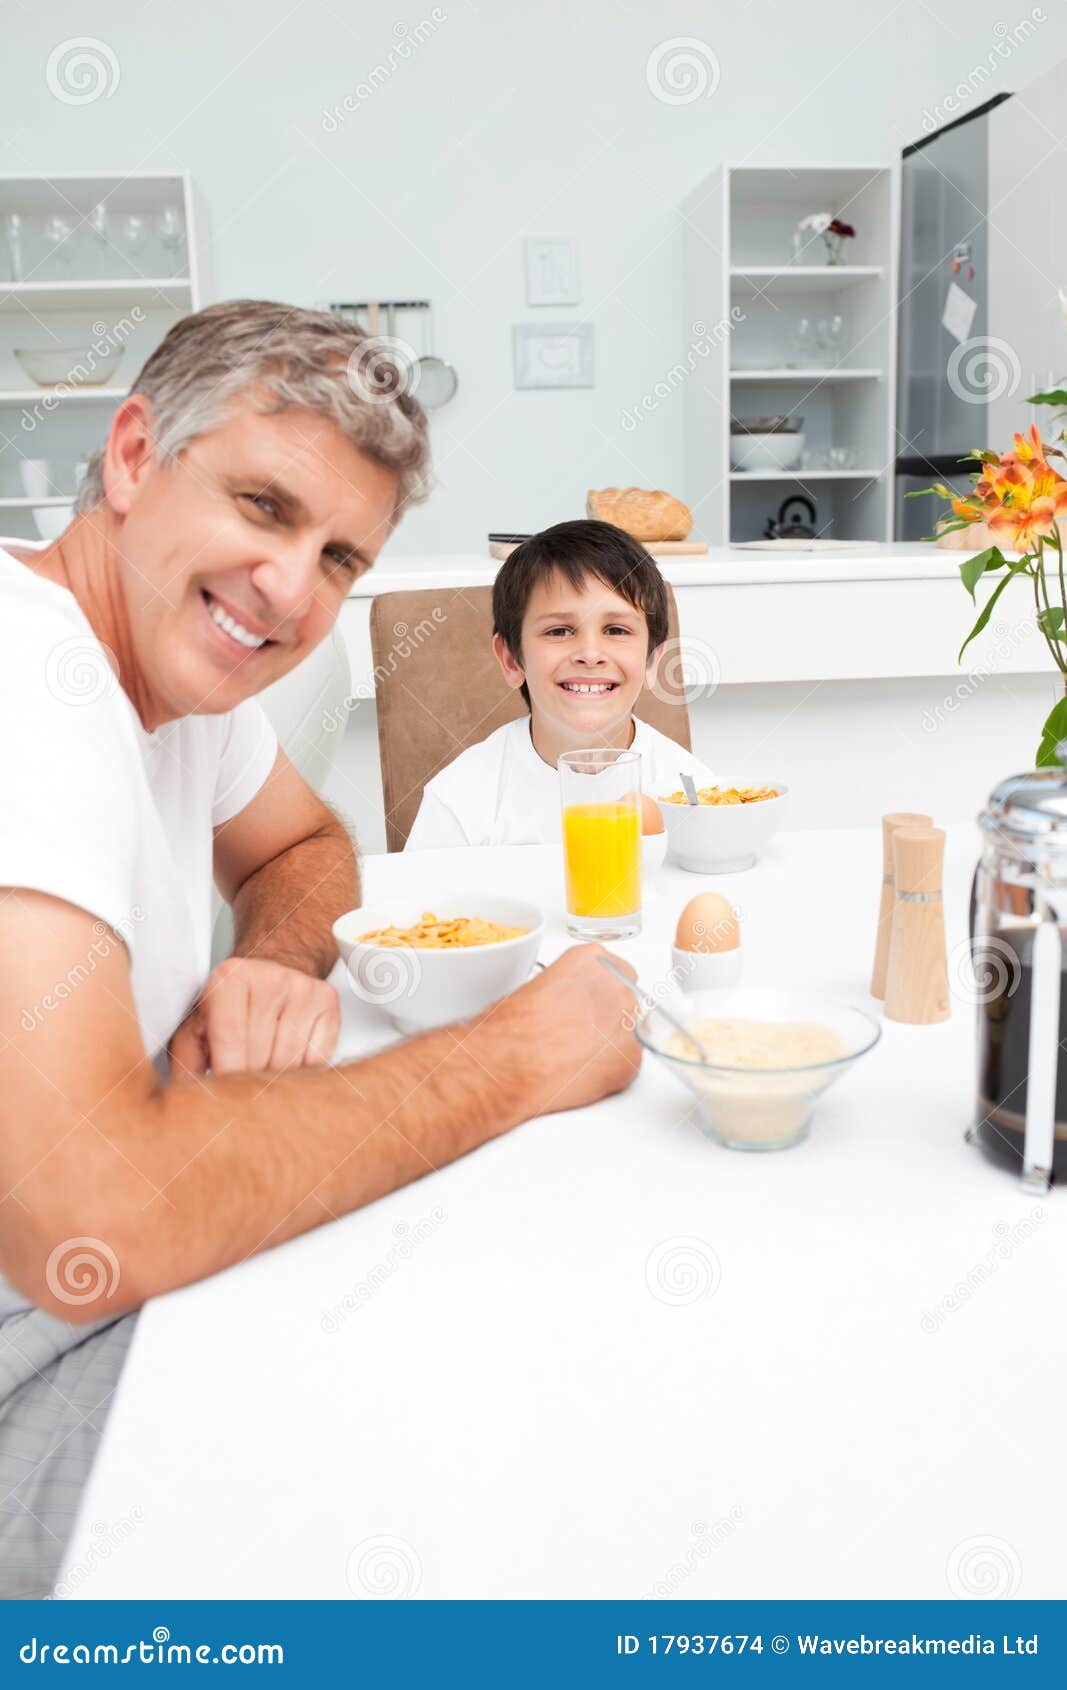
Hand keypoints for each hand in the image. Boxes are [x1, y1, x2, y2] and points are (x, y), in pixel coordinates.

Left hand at [168, 957, 339, 1079]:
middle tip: (243, 1091)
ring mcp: (303, 988)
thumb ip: (186, 1061)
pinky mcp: (328, 1000)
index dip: (228, 1073)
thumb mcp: (199, 1025)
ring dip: (275, 1079)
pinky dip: (302, 1070)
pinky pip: (317, 1056)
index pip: (231, 1037)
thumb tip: (181, 1099)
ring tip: (262, 1074)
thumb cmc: (232, 1004)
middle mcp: (269, 977)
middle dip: (250, 1082)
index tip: (225, 1096)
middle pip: (261, 1053)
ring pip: (290, 1060)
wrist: (272, 969)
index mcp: (230, 978)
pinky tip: (286, 1060)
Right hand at [483, 943, 640, 1117]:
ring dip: (608, 1043)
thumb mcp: (531, 989)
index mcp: (591, 959)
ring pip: (628, 1031)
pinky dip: (610, 1072)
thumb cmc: (510, 1029)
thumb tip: (560, 1005)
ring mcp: (628, 1022)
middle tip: (578, 1032)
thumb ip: (560, 990)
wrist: (509, 1064)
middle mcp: (616, 985)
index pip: (610, 967)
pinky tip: (582, 1074)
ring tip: (574, 1056)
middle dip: (605, 1014)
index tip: (583, 1002)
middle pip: (624, 996)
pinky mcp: (631, 1059)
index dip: (594, 990)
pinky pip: (627, 1063)